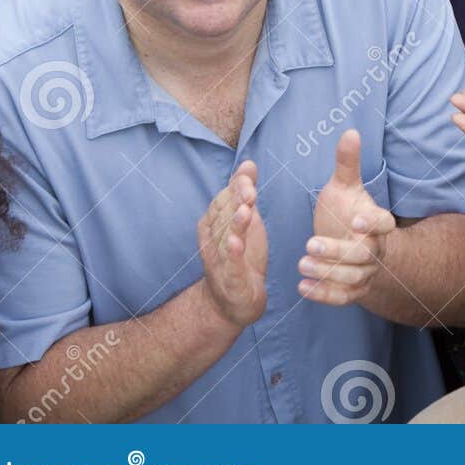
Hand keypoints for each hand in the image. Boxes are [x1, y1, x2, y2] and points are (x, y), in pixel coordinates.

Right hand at [198, 161, 267, 329]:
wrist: (232, 302)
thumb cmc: (240, 255)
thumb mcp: (245, 221)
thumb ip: (244, 193)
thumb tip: (249, 163)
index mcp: (214, 224)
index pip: (222, 200)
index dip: (235, 187)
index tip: (249, 175)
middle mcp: (213, 241)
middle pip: (224, 217)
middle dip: (237, 202)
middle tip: (251, 191)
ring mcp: (221, 262)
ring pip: (227, 240)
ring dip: (235, 225)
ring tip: (246, 211)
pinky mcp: (231, 282)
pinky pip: (231, 267)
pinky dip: (233, 256)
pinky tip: (237, 244)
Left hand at [303, 130, 396, 306]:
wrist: (350, 244)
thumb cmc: (346, 212)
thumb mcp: (344, 186)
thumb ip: (347, 163)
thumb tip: (350, 131)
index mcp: (377, 223)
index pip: (385, 223)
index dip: (374, 222)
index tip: (356, 219)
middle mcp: (375, 250)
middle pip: (363, 255)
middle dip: (338, 252)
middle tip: (310, 245)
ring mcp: (365, 272)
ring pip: (351, 278)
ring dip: (327, 273)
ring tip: (301, 264)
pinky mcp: (352, 291)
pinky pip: (341, 297)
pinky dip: (323, 294)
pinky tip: (302, 287)